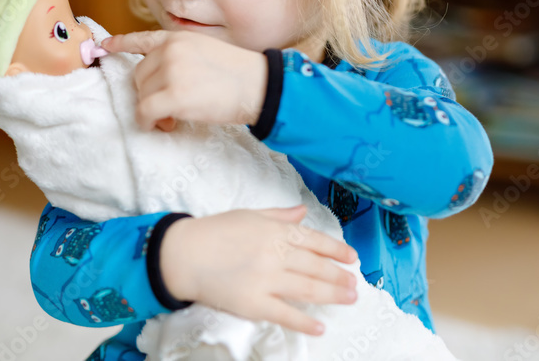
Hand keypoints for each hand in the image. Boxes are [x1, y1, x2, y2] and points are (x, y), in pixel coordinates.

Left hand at [101, 31, 267, 130]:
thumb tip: (162, 83)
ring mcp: (170, 71)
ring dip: (153, 109)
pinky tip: (163, 125)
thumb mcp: (207, 51)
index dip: (120, 44)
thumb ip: (182, 58)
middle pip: (139, 75)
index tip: (104, 47)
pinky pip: (145, 111)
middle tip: (170, 108)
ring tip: (175, 116)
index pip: (142, 39)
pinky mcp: (173, 95)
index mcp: (178, 38)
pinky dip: (148, 122)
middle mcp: (169, 51)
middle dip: (149, 93)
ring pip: (142, 95)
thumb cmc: (239, 74)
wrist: (258, 85)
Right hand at [159, 205, 358, 335]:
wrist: (183, 254)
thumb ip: (279, 215)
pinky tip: (320, 326)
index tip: (352, 258)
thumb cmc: (214, 232)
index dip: (337, 250)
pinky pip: (285, 314)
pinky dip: (305, 322)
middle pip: (316, 267)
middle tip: (355, 284)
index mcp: (275, 230)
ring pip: (308, 289)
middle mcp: (275, 253)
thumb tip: (303, 212)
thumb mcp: (249, 215)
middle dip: (339, 276)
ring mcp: (266, 279)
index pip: (315, 240)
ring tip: (349, 299)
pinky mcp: (253, 303)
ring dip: (332, 295)